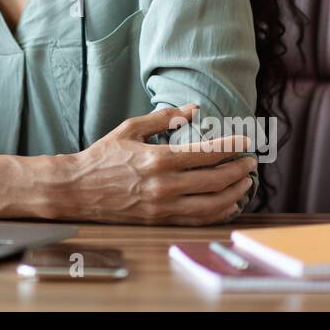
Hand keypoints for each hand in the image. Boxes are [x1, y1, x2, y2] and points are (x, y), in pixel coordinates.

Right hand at [58, 104, 257, 225]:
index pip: (207, 153)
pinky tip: (229, 204)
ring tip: (245, 182)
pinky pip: (198, 219)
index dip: (231, 146)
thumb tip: (193, 109)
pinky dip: (219, 213)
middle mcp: (165, 185)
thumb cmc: (103, 157)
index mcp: (159, 158)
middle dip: (239, 169)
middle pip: (216, 179)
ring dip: (234, 192)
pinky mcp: (161, 220)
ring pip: (213, 204)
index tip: (245, 141)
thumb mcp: (130, 129)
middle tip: (250, 161)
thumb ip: (164, 118)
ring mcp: (164, 207)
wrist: (78, 189)